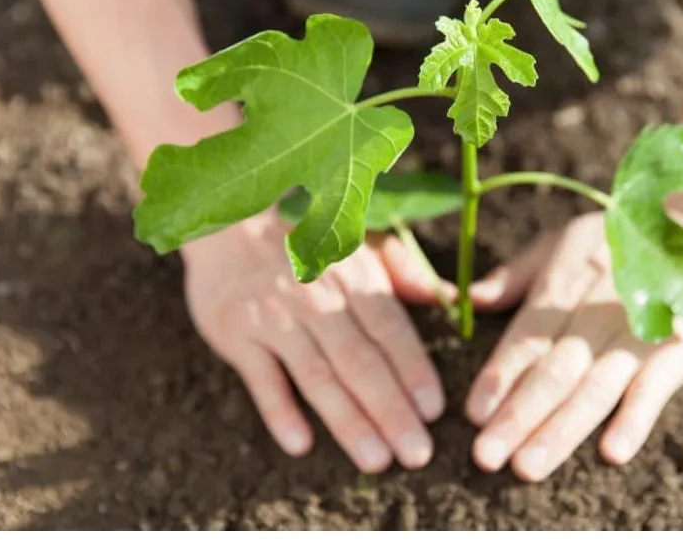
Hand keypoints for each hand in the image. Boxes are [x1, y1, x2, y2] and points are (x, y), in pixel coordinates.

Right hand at [180, 209, 449, 473]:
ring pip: (318, 376)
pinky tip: (300, 444)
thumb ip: (405, 274)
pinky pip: (261, 377)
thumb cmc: (308, 243)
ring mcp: (275, 317)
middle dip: (391, 411)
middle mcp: (318, 299)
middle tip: (417, 454)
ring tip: (376, 460)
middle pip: (360, 362)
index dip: (414, 370)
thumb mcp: (360, 246)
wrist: (230, 222)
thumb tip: (452, 298)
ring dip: (348, 421)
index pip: (390, 330)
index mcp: (355, 277)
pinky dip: (279, 410)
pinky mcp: (237, 332)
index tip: (435, 411)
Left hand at [464, 211, 682, 481]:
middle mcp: (594, 315)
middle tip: (486, 457)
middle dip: (518, 415)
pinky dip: (635, 419)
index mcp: (561, 287)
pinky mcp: (677, 350)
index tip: (473, 414)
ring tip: (529, 466)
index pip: (525, 339)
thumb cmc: (613, 240)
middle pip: (553, 372)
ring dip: (561, 429)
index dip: (499, 376)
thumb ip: (515, 277)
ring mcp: (637, 336)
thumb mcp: (559, 243)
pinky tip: (614, 452)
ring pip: (594, 389)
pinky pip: (655, 388)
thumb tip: (467, 299)